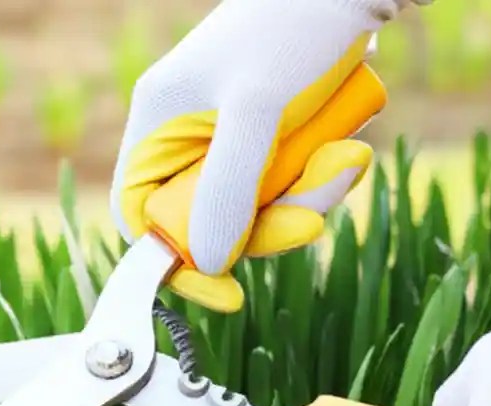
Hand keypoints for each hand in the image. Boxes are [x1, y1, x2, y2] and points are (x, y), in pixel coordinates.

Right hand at [110, 0, 419, 312]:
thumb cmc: (296, 26)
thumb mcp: (257, 113)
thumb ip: (229, 191)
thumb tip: (209, 264)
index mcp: (159, 123)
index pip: (142, 215)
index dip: (176, 261)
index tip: (226, 293)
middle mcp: (187, 132)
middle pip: (211, 217)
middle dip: (269, 221)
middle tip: (315, 217)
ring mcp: (231, 132)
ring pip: (259, 202)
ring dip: (308, 193)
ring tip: (348, 156)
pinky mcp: (273, 129)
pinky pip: (289, 179)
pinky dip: (322, 171)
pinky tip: (348, 140)